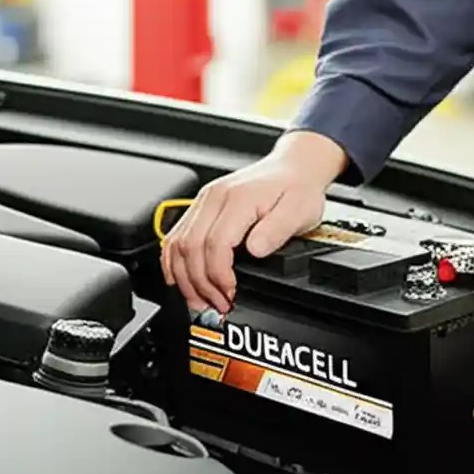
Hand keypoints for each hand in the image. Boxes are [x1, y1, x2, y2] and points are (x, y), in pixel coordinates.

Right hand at [161, 131, 347, 312]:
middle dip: (200, 284)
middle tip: (216, 305)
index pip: (215, 244)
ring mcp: (204, 202)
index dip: (219, 275)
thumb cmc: (297, 189)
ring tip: (199, 301)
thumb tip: (256, 250)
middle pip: (190, 247)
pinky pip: (175, 237)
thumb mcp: (300, 211)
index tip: (230, 294)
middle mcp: (215, 198)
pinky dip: (174, 262)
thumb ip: (277, 231)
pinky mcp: (200, 207)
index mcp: (238, 199)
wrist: (293, 168)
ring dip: (184, 278)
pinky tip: (182, 280)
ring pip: (176, 244)